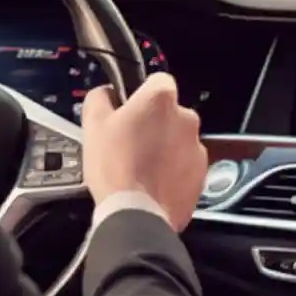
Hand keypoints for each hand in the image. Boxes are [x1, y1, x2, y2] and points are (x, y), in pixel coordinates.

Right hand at [81, 72, 207, 231]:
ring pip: (178, 140)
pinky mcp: (202, 174)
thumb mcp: (93, 125)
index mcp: (161, 99)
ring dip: (165, 148)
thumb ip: (100, 98)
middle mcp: (186, 118)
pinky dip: (174, 171)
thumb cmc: (114, 165)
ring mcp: (198, 147)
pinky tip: (154, 184)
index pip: (157, 81)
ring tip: (142, 169)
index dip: (141, 96)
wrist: (137, 214)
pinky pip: (185, 165)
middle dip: (154, 124)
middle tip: (131, 144)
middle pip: (169, 113)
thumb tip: (106, 92)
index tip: (129, 112)